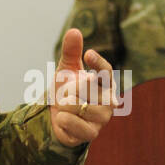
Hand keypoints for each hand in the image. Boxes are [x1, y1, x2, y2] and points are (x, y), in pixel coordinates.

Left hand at [49, 28, 115, 146]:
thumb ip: (71, 51)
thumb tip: (74, 31)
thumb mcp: (66, 69)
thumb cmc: (65, 90)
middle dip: (68, 88)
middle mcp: (108, 101)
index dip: (98, 63)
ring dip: (63, 105)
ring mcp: (101, 119)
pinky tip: (63, 119)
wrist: (55, 117)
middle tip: (66, 94)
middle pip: (86, 87)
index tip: (88, 53)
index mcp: (105, 84)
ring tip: (65, 107)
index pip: (106, 72)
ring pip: (77, 105)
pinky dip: (62, 120)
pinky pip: (73, 124)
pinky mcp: (91, 134)